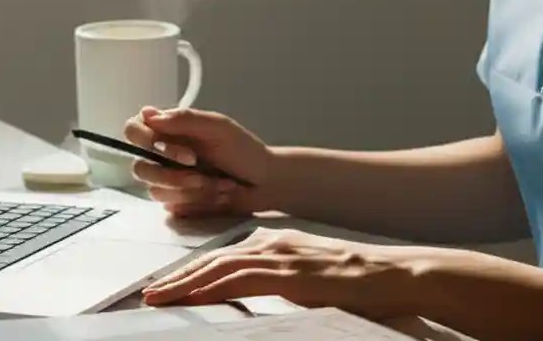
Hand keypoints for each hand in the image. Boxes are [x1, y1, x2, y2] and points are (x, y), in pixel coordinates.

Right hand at [123, 106, 276, 217]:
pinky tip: (217, 194)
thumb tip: (149, 115)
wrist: (264, 182)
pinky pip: (171, 206)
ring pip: (155, 190)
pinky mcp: (177, 202)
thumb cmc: (244, 151)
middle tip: (200, 169)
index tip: (175, 148)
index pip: (134, 129)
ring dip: (191, 188)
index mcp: (170, 130)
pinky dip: (197, 201)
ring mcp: (168, 181)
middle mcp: (163, 155)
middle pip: (140, 167)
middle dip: (173, 173)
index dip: (145, 140)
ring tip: (218, 183)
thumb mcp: (218, 127)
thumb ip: (185, 119)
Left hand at [141, 228, 417, 321]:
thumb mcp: (313, 279)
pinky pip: (236, 282)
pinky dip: (207, 290)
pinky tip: (188, 299)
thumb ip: (284, 282)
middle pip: (213, 260)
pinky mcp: (286, 275)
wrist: (393, 274)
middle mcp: (272, 244)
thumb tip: (264, 295)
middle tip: (149, 294)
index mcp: (278, 243)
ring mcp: (279, 257)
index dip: (193, 272)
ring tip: (155, 298)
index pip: (225, 257)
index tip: (169, 286)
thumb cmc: (361, 282)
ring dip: (182, 284)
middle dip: (177, 278)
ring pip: (217, 269)